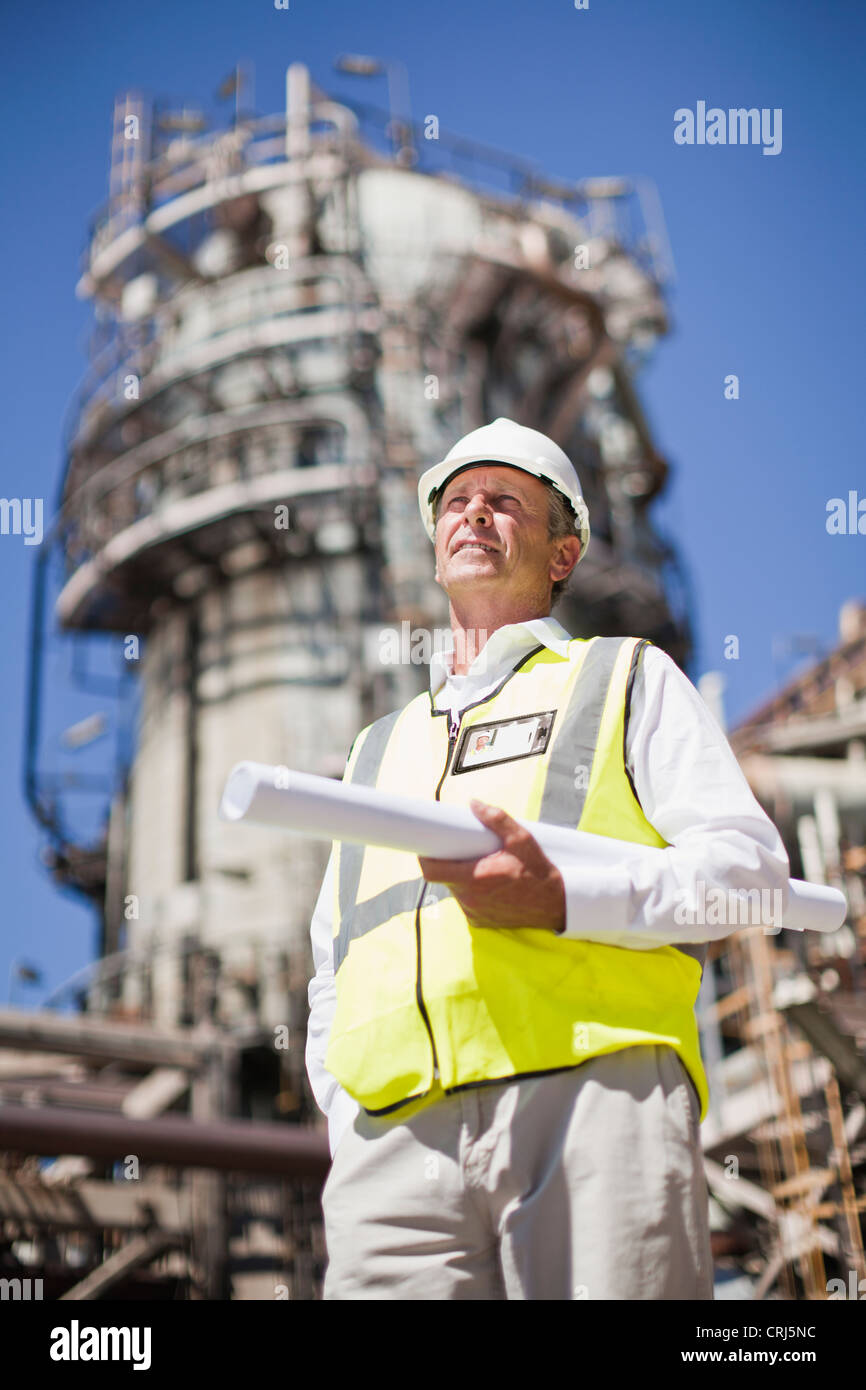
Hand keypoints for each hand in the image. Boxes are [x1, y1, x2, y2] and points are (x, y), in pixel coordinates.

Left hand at [418, 799, 565, 932]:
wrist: (556, 905)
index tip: (428, 846)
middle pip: (445, 878)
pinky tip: (489, 886)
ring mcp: (474, 913)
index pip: (432, 871)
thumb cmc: (538, 871)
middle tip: (465, 851)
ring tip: (481, 867)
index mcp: (475, 879)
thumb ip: (496, 819)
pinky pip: (467, 904)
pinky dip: (472, 893)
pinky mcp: (480, 922)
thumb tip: (473, 803)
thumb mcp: (521, 840)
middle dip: (450, 863)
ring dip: (462, 878)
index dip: (426, 858)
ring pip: (456, 891)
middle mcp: (470, 899)